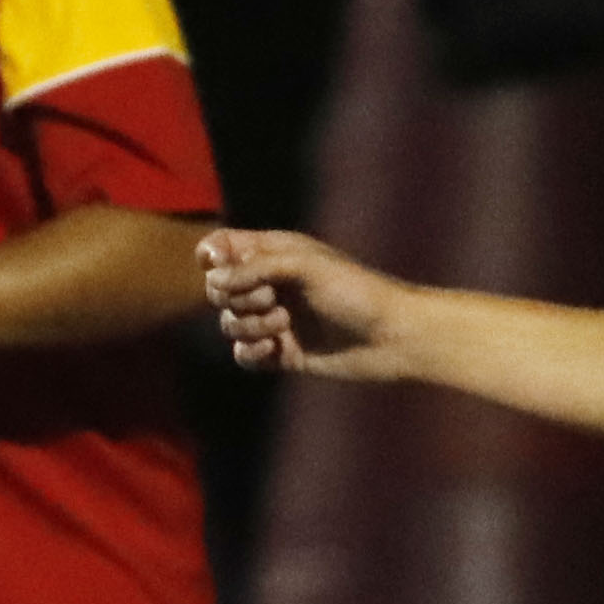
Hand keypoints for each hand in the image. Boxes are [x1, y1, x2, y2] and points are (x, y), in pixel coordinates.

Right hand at [201, 226, 414, 377]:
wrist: (391, 337)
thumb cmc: (355, 291)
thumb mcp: (302, 266)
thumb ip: (253, 268)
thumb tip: (212, 278)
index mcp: (274, 254)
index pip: (221, 249)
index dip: (212, 258)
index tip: (219, 267)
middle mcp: (269, 285)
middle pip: (217, 289)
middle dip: (238, 296)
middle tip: (273, 298)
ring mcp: (274, 320)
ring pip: (229, 323)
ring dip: (249, 325)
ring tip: (283, 326)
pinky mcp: (281, 353)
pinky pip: (242, 354)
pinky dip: (250, 352)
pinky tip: (274, 349)